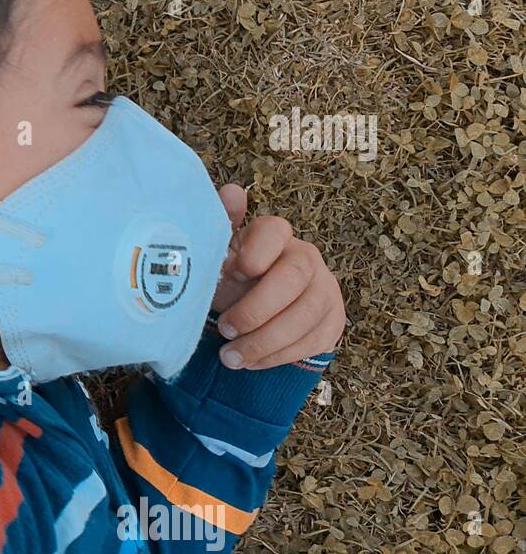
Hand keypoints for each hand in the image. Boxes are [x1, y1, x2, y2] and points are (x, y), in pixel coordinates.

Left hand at [209, 184, 345, 370]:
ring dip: (264, 342)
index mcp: (275, 236)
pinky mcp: (332, 323)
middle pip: (294, 278)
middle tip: (224, 328)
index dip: (256, 252)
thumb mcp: (220, 253)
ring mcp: (324, 291)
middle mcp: (306, 258)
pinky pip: (312, 343)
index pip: (275, 231)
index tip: (232, 271)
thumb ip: (222, 224)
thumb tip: (232, 191)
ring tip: (229, 357)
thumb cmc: (234, 276)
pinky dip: (277, 356)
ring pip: (305, 316)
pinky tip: (251, 362)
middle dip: (257, 309)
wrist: (258, 307)